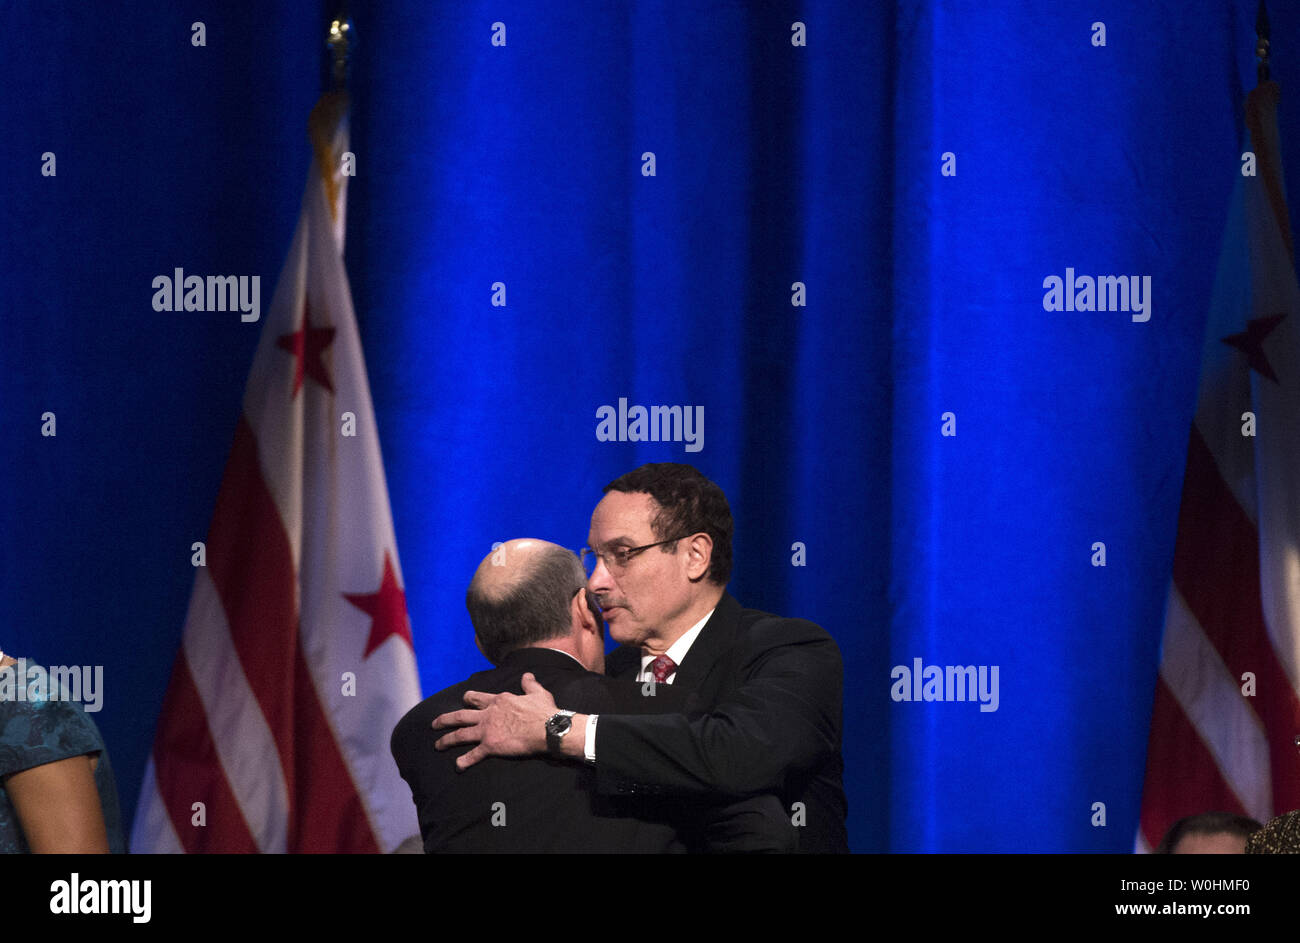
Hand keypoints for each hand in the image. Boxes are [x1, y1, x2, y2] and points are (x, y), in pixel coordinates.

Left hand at [432, 673, 557, 769]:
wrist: (547, 728)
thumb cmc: (544, 711)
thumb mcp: (538, 693)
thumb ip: (529, 684)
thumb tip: (527, 675)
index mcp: (499, 701)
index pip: (477, 698)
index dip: (469, 699)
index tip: (464, 700)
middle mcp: (488, 714)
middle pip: (461, 716)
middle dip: (445, 719)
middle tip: (434, 724)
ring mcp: (487, 730)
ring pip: (460, 734)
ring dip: (446, 740)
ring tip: (437, 745)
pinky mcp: (490, 746)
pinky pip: (473, 755)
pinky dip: (464, 761)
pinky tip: (457, 766)